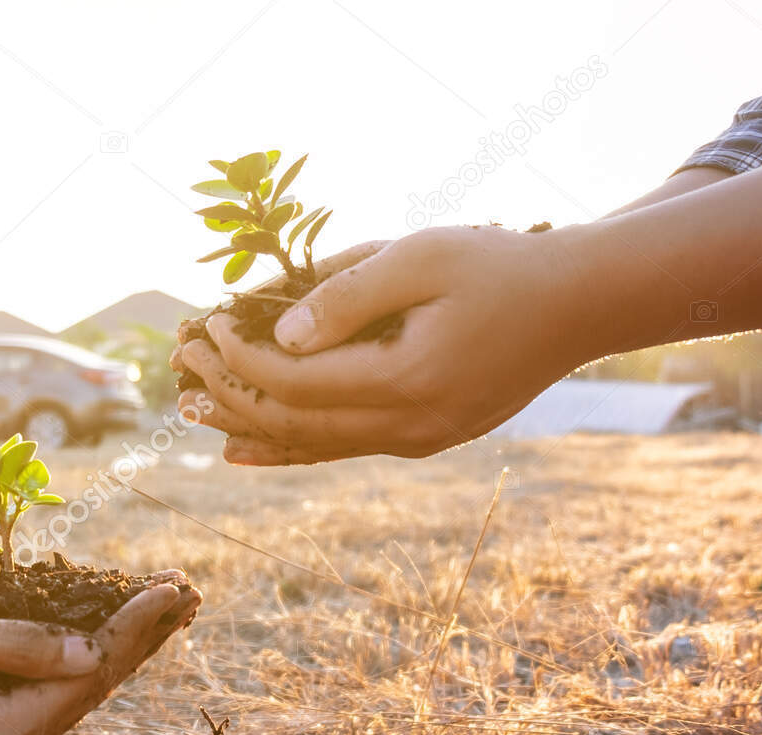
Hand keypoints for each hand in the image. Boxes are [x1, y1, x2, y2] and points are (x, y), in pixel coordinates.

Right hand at [0, 577, 199, 734]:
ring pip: (73, 691)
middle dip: (138, 638)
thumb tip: (89, 651)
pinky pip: (47, 693)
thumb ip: (17, 644)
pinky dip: (79, 657)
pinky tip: (111, 630)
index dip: (133, 630)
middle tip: (187, 593)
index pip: (87, 678)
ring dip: (116, 646)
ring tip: (166, 607)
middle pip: (90, 689)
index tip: (171, 588)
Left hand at [174, 224, 595, 464]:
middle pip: (292, 424)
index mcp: (406, 380)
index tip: (207, 324)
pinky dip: (290, 447)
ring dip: (250, 430)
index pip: (293, 382)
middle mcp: (409, 426)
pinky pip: (341, 448)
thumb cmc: (500, 265)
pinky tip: (247, 450)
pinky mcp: (424, 439)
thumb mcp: (421, 257)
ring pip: (313, 447)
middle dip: (230, 396)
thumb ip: (346, 294)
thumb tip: (278, 336)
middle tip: (182, 371)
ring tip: (195, 418)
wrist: (579, 304)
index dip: (239, 358)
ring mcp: (418, 440)